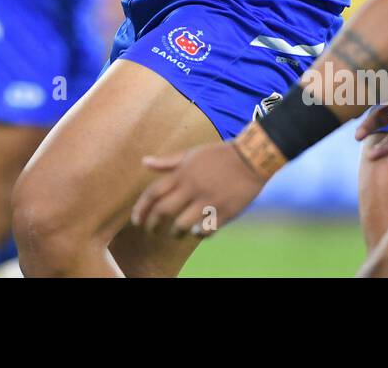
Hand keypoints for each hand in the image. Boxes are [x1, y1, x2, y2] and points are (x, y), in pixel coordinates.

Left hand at [131, 141, 265, 238]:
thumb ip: (167, 162)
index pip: (153, 193)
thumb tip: (144, 162)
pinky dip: (198, 234)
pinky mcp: (224, 212)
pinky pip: (205, 231)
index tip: (136, 220)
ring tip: (175, 234)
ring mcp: (208, 201)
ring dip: (175, 233)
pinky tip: (197, 232)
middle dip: (152, 224)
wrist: (251, 158)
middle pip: (163, 211)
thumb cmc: (219, 155)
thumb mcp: (191, 154)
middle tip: (151, 231)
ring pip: (182, 225)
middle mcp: (192, 188)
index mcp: (182, 173)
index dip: (140, 208)